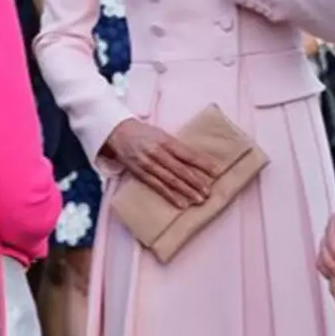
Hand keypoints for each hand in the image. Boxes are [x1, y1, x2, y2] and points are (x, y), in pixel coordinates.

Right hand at [103, 119, 219, 209]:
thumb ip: (176, 147)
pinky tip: (181, 203)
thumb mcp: (162, 134)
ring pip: (171, 180)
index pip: (188, 154)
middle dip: (196, 181)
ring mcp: (148, 164)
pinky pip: (158, 187)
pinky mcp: (141, 174)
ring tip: (199, 199)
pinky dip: (170, 196)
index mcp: (165, 140)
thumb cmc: (144, 133)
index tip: (216, 171)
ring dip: (186, 191)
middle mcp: (157, 152)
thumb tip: (197, 160)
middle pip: (181, 170)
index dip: (203, 163)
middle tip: (209, 191)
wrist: (118, 132)